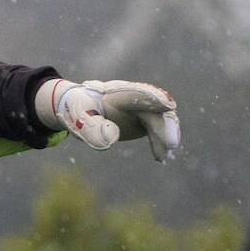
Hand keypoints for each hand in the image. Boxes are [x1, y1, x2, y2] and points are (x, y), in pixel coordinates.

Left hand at [36, 78, 179, 159]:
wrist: (81, 108)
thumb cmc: (78, 110)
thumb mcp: (78, 118)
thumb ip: (93, 127)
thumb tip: (112, 138)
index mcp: (115, 93)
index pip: (135, 93)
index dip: (151, 98)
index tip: (167, 104)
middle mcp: (133, 97)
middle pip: (154, 108)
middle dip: (165, 123)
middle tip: (171, 143)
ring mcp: (141, 107)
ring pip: (160, 119)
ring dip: (165, 136)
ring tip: (162, 156)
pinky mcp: (144, 119)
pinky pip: (157, 130)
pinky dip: (160, 142)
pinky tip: (159, 157)